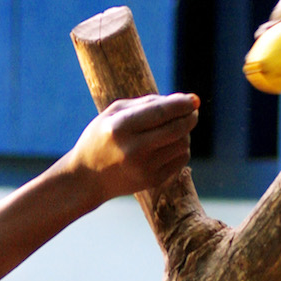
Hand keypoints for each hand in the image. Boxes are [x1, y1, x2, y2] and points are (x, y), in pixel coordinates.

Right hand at [67, 93, 198, 202]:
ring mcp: (144, 168)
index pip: (161, 112)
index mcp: (120, 128)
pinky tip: (170, 145)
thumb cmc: (102, 137)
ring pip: (182, 145)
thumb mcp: (114, 113)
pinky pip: (181, 160)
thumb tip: (184, 100)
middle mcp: (133, 149)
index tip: (193, 99)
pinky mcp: (152, 181)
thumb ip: (148, 103)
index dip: (181, 104)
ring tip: (175, 128)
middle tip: (192, 111)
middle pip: (176, 129)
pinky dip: (181, 149)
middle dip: (189, 117)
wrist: (87, 178)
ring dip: (185, 133)